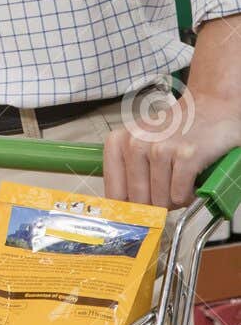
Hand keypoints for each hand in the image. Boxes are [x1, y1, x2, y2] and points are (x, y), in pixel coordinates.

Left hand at [103, 91, 240, 207]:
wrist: (212, 107)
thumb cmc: (174, 129)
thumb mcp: (140, 143)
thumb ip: (126, 173)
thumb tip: (121, 212)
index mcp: (119, 142)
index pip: (114, 194)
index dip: (127, 211)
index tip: (136, 218)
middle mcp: (136, 143)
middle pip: (138, 201)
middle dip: (155, 205)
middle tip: (165, 191)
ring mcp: (162, 149)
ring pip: (161, 201)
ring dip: (174, 200)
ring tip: (179, 181)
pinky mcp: (186, 155)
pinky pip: (180, 196)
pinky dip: (188, 196)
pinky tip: (191, 183)